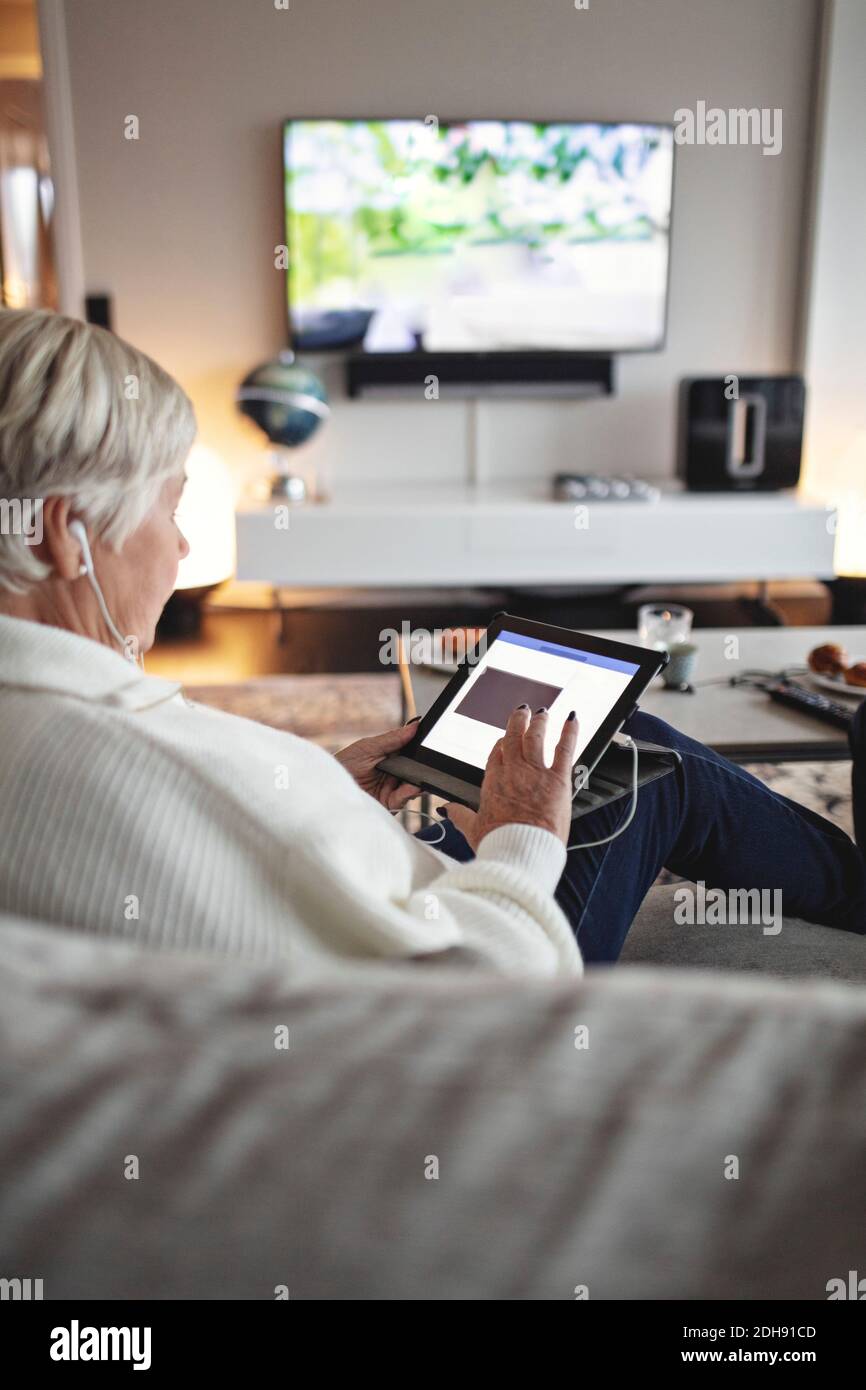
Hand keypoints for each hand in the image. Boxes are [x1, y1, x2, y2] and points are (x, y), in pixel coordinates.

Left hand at [335, 718, 421, 810]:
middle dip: (422, 765)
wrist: (327, 788)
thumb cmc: (343, 765)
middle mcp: (393, 772)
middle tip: (428, 759)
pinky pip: (405, 797)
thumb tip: (414, 725)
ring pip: (414, 783)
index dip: (420, 748)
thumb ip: (393, 738)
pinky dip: (411, 792)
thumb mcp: (368, 747)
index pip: (411, 750)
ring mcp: (392, 788)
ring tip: (420, 774)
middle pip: (415, 768)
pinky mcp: (390, 803)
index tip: (429, 742)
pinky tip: (412, 786)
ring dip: (419, 779)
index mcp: (389, 755)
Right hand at [443, 705, 578, 849]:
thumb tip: (447, 809)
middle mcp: (513, 771)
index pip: (496, 754)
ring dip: (539, 723)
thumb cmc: (499, 843)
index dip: (501, 745)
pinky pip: (564, 749)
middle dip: (518, 722)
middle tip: (522, 712)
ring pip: (536, 737)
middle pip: (514, 737)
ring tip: (543, 713)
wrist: (521, 851)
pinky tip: (573, 719)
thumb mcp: (473, 829)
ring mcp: (535, 772)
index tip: (504, 741)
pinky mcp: (558, 779)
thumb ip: (460, 815)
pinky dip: (570, 732)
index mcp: (493, 782)